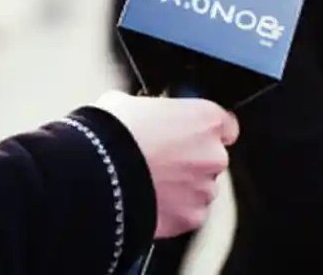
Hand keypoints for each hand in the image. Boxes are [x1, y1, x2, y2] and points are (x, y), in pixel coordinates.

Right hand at [92, 92, 238, 237]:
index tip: (190, 135)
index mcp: (206, 119)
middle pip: (212, 159)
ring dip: (182, 189)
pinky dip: (173, 212)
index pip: (225, 126)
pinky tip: (149, 203)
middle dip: (190, 162)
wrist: (97, 173)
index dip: (203, 131)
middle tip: (160, 163)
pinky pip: (188, 215)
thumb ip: (150, 111)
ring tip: (149, 185)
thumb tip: (141, 115)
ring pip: (200, 189)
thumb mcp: (128, 103)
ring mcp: (204, 189)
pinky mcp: (191, 218)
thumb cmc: (112, 133)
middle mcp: (214, 154)